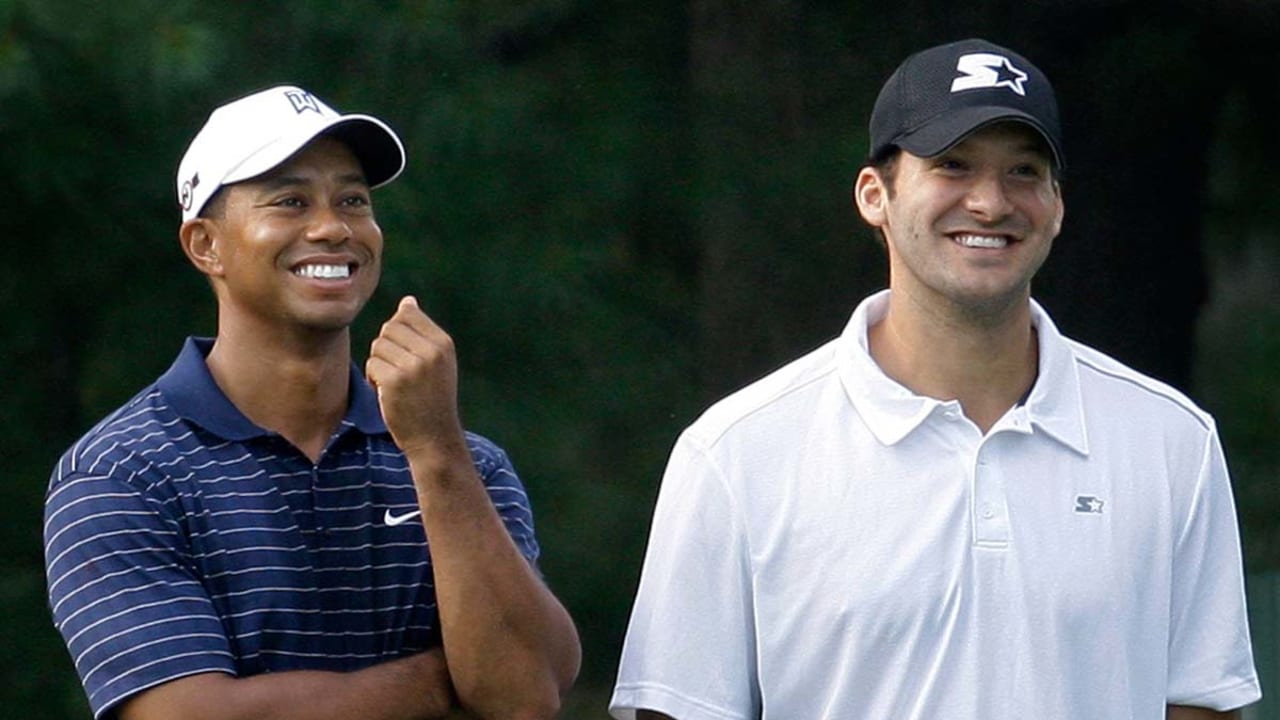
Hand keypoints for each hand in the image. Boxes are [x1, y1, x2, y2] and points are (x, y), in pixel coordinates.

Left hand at [366, 296, 464, 455]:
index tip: (408, 356)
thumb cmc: (433, 398)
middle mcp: (431, 351)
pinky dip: (374, 379)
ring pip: (378, 346)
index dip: (398, 334)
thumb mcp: (438, 362)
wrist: (434, 438)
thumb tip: (407, 301)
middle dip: (387, 348)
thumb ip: (422, 331)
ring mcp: (413, 366)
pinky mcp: (394, 381)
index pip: (407, 314)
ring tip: (395, 383)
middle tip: (400, 372)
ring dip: (379, 364)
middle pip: (389, 328)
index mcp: (443, 343)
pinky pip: (371, 364)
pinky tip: (387, 393)